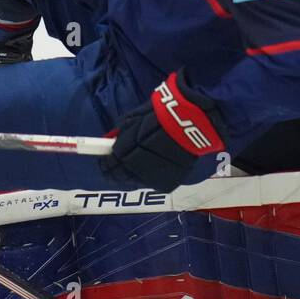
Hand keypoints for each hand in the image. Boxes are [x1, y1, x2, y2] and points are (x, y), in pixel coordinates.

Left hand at [100, 72, 225, 190]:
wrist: (193, 123)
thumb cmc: (162, 115)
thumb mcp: (136, 118)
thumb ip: (121, 133)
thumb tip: (110, 139)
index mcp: (124, 154)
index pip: (108, 166)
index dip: (106, 162)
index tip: (107, 157)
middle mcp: (135, 170)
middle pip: (120, 176)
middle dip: (120, 167)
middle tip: (127, 156)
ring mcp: (152, 179)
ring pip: (137, 179)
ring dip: (137, 171)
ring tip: (148, 156)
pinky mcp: (168, 183)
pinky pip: (154, 180)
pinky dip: (154, 173)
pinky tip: (161, 160)